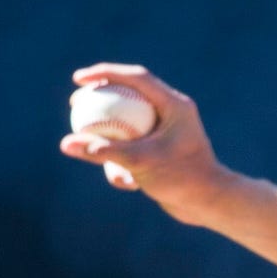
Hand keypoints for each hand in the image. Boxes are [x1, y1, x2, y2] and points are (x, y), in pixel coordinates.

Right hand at [59, 63, 233, 225]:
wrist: (209, 204)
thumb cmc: (182, 179)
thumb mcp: (139, 162)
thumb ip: (103, 150)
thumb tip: (67, 142)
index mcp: (175, 105)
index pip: (137, 78)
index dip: (105, 73)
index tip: (78, 78)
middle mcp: (172, 114)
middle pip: (129, 96)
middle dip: (100, 102)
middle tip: (75, 105)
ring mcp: (167, 132)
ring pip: (127, 127)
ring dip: (112, 145)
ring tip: (101, 161)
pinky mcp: (162, 150)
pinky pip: (133, 149)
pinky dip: (124, 164)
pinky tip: (129, 185)